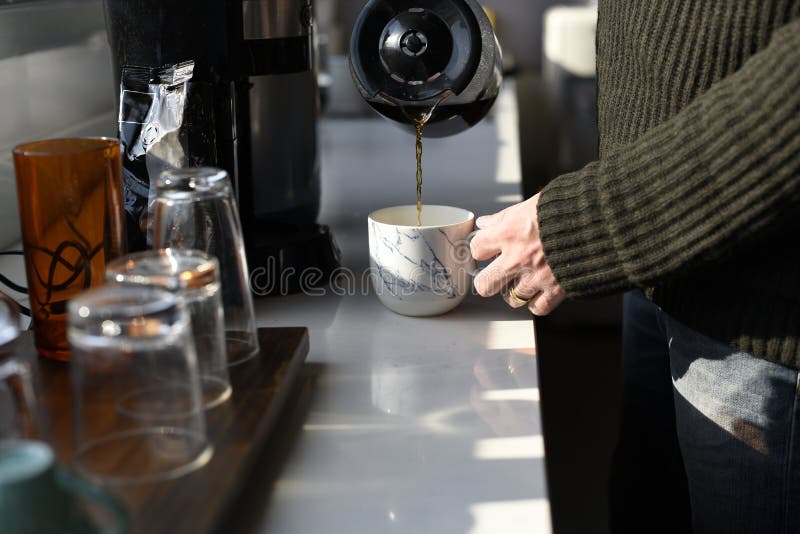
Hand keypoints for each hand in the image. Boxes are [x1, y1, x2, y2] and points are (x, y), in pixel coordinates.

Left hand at [469, 193, 564, 314]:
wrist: (602, 219)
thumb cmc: (568, 207)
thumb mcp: (532, 203)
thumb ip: (505, 216)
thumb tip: (486, 223)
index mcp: (508, 233)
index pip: (477, 249)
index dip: (482, 249)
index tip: (487, 249)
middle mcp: (517, 258)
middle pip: (485, 284)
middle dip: (488, 279)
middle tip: (496, 274)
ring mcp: (536, 277)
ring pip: (511, 298)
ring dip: (514, 291)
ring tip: (522, 280)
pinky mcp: (556, 289)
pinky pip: (537, 307)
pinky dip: (537, 301)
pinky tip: (540, 290)